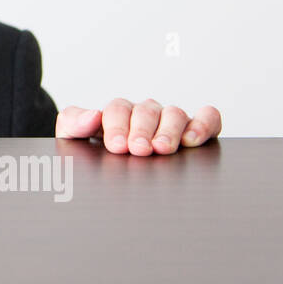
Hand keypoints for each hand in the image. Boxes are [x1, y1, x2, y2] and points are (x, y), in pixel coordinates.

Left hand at [55, 98, 220, 154]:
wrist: (110, 174)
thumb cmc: (96, 155)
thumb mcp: (74, 140)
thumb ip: (74, 124)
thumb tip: (92, 115)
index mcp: (117, 114)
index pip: (118, 109)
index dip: (118, 126)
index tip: (117, 146)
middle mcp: (145, 115)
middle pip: (147, 111)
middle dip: (143, 130)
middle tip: (140, 149)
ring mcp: (170, 121)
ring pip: (175, 113)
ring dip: (170, 130)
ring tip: (163, 148)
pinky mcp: (196, 130)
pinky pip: (208, 118)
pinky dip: (204, 124)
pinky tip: (193, 139)